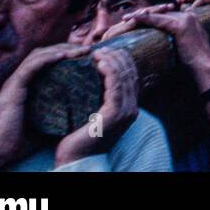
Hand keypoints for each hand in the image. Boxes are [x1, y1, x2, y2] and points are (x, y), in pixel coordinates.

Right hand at [0, 42, 88, 170]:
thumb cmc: (17, 140)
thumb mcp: (45, 125)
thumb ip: (59, 117)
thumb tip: (81, 117)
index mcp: (28, 85)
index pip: (48, 61)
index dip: (67, 55)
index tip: (86, 57)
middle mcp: (21, 80)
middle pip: (45, 54)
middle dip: (67, 49)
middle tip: (87, 50)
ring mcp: (15, 82)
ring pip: (38, 56)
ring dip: (61, 50)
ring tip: (80, 50)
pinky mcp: (12, 87)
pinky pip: (30, 66)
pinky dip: (47, 58)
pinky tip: (63, 55)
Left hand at [53, 47, 139, 166]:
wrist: (76, 160)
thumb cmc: (80, 137)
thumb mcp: (93, 112)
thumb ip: (97, 97)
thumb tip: (91, 77)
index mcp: (129, 107)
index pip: (131, 75)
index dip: (120, 59)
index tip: (104, 51)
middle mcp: (132, 108)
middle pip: (130, 72)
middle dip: (116, 56)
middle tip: (99, 49)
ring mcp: (126, 111)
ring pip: (124, 76)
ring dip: (112, 60)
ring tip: (97, 52)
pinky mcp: (115, 114)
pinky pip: (116, 85)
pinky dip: (110, 70)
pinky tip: (99, 62)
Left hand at [119, 5, 209, 88]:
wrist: (204, 67)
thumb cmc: (195, 63)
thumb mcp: (185, 47)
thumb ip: (177, 41)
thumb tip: (164, 46)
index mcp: (191, 20)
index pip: (167, 15)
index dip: (151, 17)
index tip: (137, 21)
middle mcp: (189, 16)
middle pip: (161, 12)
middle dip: (144, 14)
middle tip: (128, 18)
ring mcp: (185, 19)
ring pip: (158, 14)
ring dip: (140, 15)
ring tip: (126, 18)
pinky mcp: (180, 26)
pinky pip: (158, 20)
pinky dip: (144, 19)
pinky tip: (133, 19)